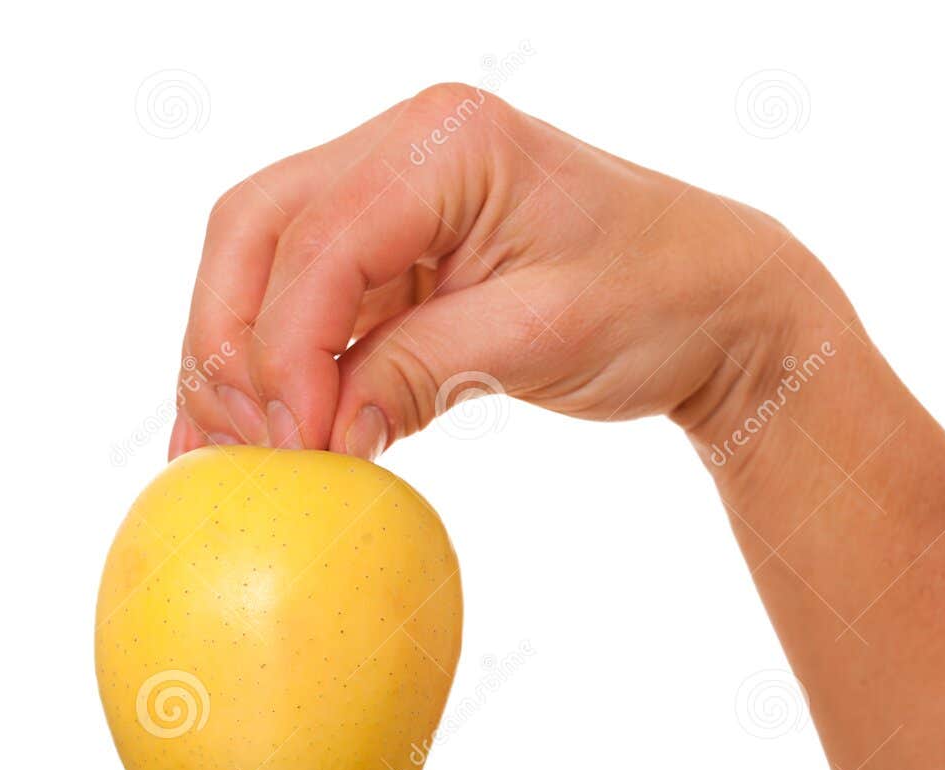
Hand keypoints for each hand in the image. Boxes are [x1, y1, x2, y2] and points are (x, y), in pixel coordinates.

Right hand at [169, 83, 827, 459]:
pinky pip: (300, 303)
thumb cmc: (657, 298)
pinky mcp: (389, 254)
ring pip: (259, 265)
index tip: (295, 441)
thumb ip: (418, 373)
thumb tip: (320, 435)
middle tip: (244, 443)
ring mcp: (389, 198)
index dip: (287, 347)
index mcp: (447, 143)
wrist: (716, 300)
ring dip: (233, 358)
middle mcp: (401, 151)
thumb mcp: (542, 338)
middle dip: (229, 342)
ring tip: (228, 450)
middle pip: (256, 231)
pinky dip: (272, 367)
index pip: (322, 240)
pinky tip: (251, 430)